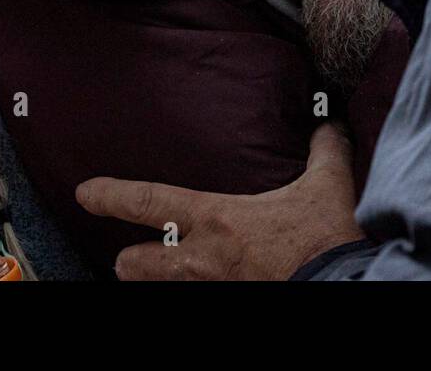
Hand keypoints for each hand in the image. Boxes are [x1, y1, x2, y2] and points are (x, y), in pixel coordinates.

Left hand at [75, 123, 365, 279]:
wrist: (344, 284)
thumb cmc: (327, 237)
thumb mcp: (327, 185)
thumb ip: (323, 151)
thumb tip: (328, 125)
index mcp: (217, 219)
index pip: (149, 202)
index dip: (111, 195)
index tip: (86, 192)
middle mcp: (203, 258)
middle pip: (137, 264)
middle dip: (128, 261)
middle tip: (127, 257)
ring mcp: (211, 289)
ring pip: (158, 290)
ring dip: (154, 283)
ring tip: (157, 277)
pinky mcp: (227, 305)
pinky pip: (193, 303)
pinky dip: (191, 295)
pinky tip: (203, 287)